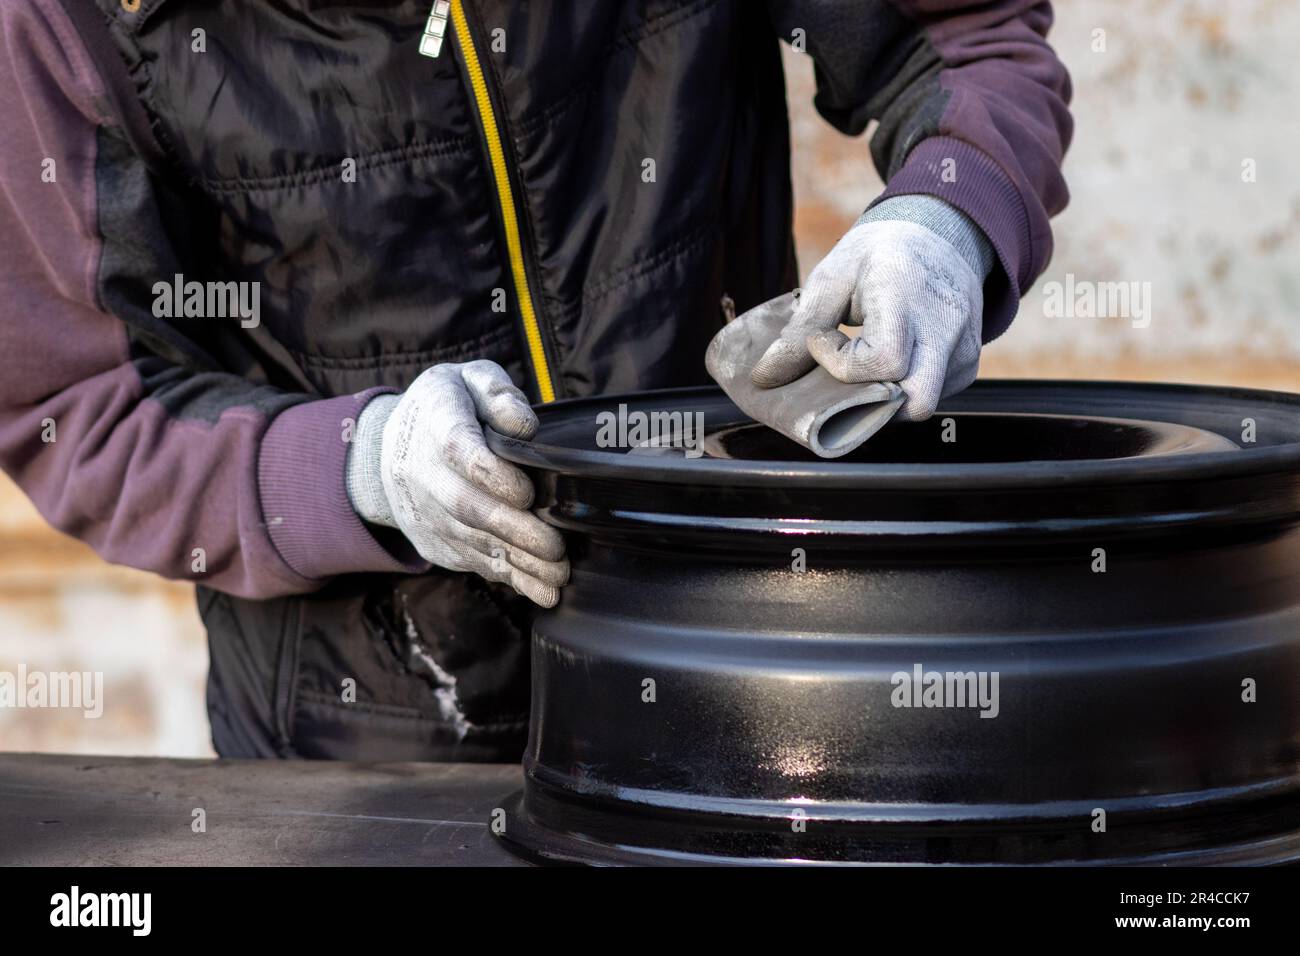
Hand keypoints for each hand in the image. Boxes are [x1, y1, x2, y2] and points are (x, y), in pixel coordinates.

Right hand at [346, 360, 567, 606]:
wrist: (388, 447)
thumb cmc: (447, 408)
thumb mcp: (469, 379)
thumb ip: (498, 393)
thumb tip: (524, 426)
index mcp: (434, 421)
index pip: (458, 449)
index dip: (493, 475)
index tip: (527, 493)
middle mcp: (420, 471)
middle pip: (464, 506)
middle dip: (513, 530)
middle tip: (555, 547)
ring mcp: (423, 511)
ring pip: (469, 540)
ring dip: (516, 562)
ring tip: (557, 575)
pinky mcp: (431, 541)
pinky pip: (468, 560)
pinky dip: (505, 576)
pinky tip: (537, 587)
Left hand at [750, 218, 983, 421]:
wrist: (936, 231)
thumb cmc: (878, 254)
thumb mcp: (832, 278)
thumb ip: (801, 329)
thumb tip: (766, 378)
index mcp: (907, 297)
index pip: (884, 361)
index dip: (842, 364)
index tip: (822, 341)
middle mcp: (945, 325)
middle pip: (917, 400)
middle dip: (870, 400)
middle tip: (845, 371)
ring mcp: (963, 346)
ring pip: (926, 404)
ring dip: (886, 398)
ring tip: (864, 366)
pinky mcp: (968, 361)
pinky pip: (936, 395)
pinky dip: (904, 390)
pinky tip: (887, 363)